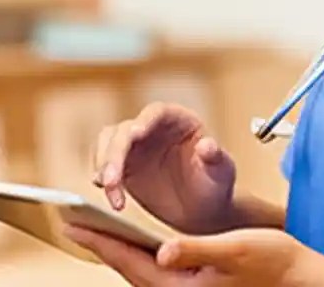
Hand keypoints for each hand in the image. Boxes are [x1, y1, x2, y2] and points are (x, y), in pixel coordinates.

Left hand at [66, 226, 323, 286]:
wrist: (299, 279)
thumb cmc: (273, 262)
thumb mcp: (235, 248)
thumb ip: (195, 249)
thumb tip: (161, 251)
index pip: (131, 262)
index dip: (100, 241)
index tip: (73, 225)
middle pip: (129, 269)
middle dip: (101, 245)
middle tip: (72, 224)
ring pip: (140, 271)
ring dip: (117, 250)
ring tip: (94, 230)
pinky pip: (155, 271)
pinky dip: (138, 255)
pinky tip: (134, 242)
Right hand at [93, 102, 237, 234]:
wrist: (202, 211)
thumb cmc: (215, 185)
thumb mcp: (221, 173)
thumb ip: (216, 158)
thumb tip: (207, 144)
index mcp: (178, 119)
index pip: (156, 113)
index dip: (144, 121)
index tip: (135, 133)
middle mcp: (152, 127)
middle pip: (125, 130)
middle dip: (114, 154)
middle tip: (111, 181)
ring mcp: (134, 146)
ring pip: (107, 144)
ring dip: (104, 165)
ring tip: (110, 192)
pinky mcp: (121, 166)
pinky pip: (104, 165)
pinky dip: (102, 178)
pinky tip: (109, 194)